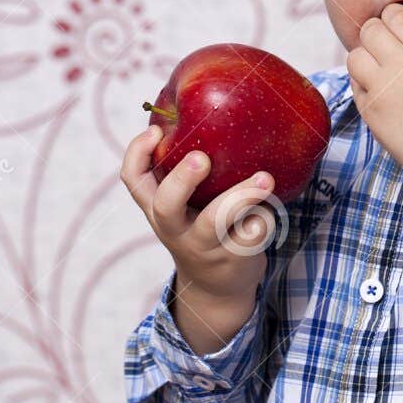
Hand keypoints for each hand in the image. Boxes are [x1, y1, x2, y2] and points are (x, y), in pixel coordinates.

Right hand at [121, 127, 280, 299]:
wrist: (218, 289)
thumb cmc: (203, 228)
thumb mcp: (187, 206)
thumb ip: (190, 172)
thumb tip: (213, 113)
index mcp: (159, 208)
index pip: (133, 180)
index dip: (137, 154)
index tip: (155, 131)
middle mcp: (175, 228)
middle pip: (166, 205)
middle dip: (183, 179)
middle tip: (202, 158)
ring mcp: (203, 247)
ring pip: (216, 220)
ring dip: (242, 196)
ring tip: (265, 179)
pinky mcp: (233, 260)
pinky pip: (253, 231)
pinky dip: (267, 216)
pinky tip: (269, 210)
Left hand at [347, 2, 402, 191]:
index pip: (395, 14)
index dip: (394, 18)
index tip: (398, 28)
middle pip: (370, 30)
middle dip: (376, 34)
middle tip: (386, 46)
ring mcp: (382, 87)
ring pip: (355, 55)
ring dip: (365, 58)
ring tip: (380, 69)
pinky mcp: (369, 108)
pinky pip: (354, 82)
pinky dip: (364, 83)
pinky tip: (381, 91)